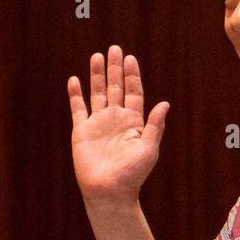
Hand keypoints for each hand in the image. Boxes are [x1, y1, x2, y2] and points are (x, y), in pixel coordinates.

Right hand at [68, 45, 169, 208]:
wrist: (109, 191)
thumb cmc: (132, 174)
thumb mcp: (148, 149)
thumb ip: (154, 126)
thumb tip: (165, 104)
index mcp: (134, 122)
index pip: (134, 93)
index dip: (132, 76)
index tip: (131, 59)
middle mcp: (116, 119)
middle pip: (116, 88)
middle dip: (116, 69)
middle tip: (115, 48)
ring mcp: (98, 124)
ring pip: (97, 93)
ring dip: (97, 75)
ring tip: (97, 56)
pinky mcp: (82, 131)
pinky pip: (78, 108)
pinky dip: (75, 94)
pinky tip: (74, 79)